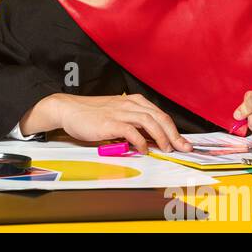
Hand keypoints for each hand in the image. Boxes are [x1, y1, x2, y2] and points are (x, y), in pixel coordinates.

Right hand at [19, 92, 192, 152]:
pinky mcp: (110, 122)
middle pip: (159, 117)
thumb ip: (132, 125)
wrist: (68, 110)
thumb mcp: (116, 115)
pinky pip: (131, 130)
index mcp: (133, 101)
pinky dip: (140, 141)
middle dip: (174, 134)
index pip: (160, 114)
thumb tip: (149, 141)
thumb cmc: (91, 114)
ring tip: (166, 149)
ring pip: (149, 122)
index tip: (183, 142)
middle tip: (183, 147)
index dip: (174, 129)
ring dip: (161, 137)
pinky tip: (143, 149)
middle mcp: (129, 104)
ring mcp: (119, 112)